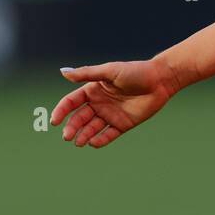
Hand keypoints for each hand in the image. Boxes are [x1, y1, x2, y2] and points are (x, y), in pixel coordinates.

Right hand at [50, 58, 177, 148]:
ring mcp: (110, 115)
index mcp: (93, 89)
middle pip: (79, 118)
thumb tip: (63, 72)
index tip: (55, 121)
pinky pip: (108, 135)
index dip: (62, 111)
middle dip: (72, 127)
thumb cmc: (135, 72)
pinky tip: (93, 143)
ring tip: (79, 142)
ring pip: (91, 128)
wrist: (160, 80)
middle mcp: (99, 103)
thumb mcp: (110, 71)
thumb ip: (87, 74)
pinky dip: (100, 140)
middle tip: (67, 136)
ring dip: (83, 135)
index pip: (71, 102)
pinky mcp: (122, 125)